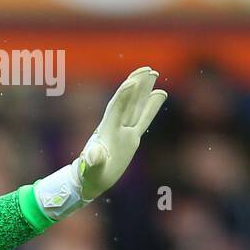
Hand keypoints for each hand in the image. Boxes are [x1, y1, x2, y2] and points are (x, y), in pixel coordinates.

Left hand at [77, 66, 166, 201]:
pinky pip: (143, 118)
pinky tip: (159, 94)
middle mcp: (117, 127)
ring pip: (136, 106)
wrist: (91, 180)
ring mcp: (125, 131)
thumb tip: (93, 155)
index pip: (116, 109)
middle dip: (136, 85)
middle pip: (127, 102)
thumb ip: (93, 161)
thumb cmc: (89, 175)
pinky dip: (151, 106)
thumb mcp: (90, 170)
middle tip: (146, 69)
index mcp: (107, 132)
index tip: (132, 81)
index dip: (123, 96)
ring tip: (153, 74)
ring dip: (144, 90)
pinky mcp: (131, 137)